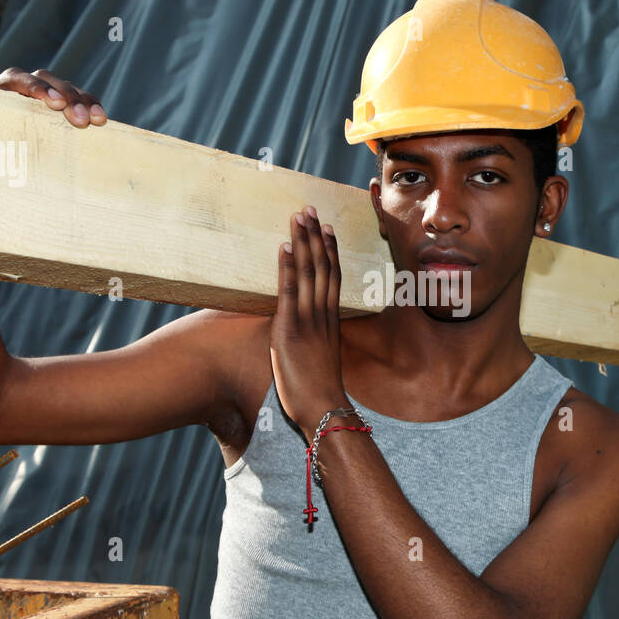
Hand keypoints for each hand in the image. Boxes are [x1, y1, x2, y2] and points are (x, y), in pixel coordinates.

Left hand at [0, 67, 106, 127]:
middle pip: (49, 81)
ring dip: (84, 102)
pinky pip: (80, 99)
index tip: (54, 103)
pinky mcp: (62, 104)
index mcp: (3, 88)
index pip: (21, 79)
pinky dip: (91, 107)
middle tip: (80, 119)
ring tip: (96, 120)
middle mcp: (26, 85)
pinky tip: (100, 119)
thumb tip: (1, 151)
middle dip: (67, 97)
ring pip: (68, 88)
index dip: (37, 88)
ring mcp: (47, 93)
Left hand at [271, 205, 348, 438]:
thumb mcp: (322, 359)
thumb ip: (317, 341)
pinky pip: (289, 291)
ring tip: (299, 216)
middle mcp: (323, 314)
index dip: (330, 249)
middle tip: (310, 209)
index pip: (333, 276)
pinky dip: (287, 266)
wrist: (323, 409)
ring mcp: (308, 320)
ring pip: (308, 271)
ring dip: (302, 241)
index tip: (326, 227)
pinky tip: (284, 246)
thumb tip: (308, 336)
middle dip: (316, 236)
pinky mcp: (290, 329)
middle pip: (322, 266)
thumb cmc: (320, 392)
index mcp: (331, 321)